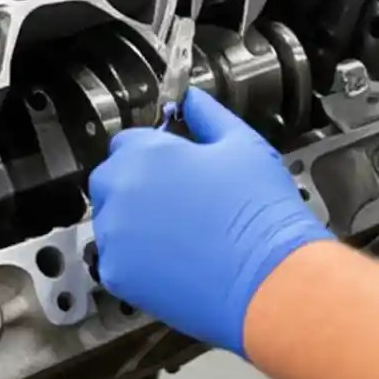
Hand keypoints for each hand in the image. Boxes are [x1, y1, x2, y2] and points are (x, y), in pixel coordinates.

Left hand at [88, 89, 332, 354]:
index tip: (170, 170)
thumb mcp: (242, 145)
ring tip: (178, 237)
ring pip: (110, 222)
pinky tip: (172, 262)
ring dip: (132, 225)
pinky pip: (114, 260)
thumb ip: (207, 115)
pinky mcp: (115, 273)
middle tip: (175, 206)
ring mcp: (114, 233)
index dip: (151, 155)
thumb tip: (192, 100)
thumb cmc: (259, 213)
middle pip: (110, 181)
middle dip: (135, 188)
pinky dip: (135, 262)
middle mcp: (120, 189)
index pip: (126, 143)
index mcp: (145, 152)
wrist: (268, 279)